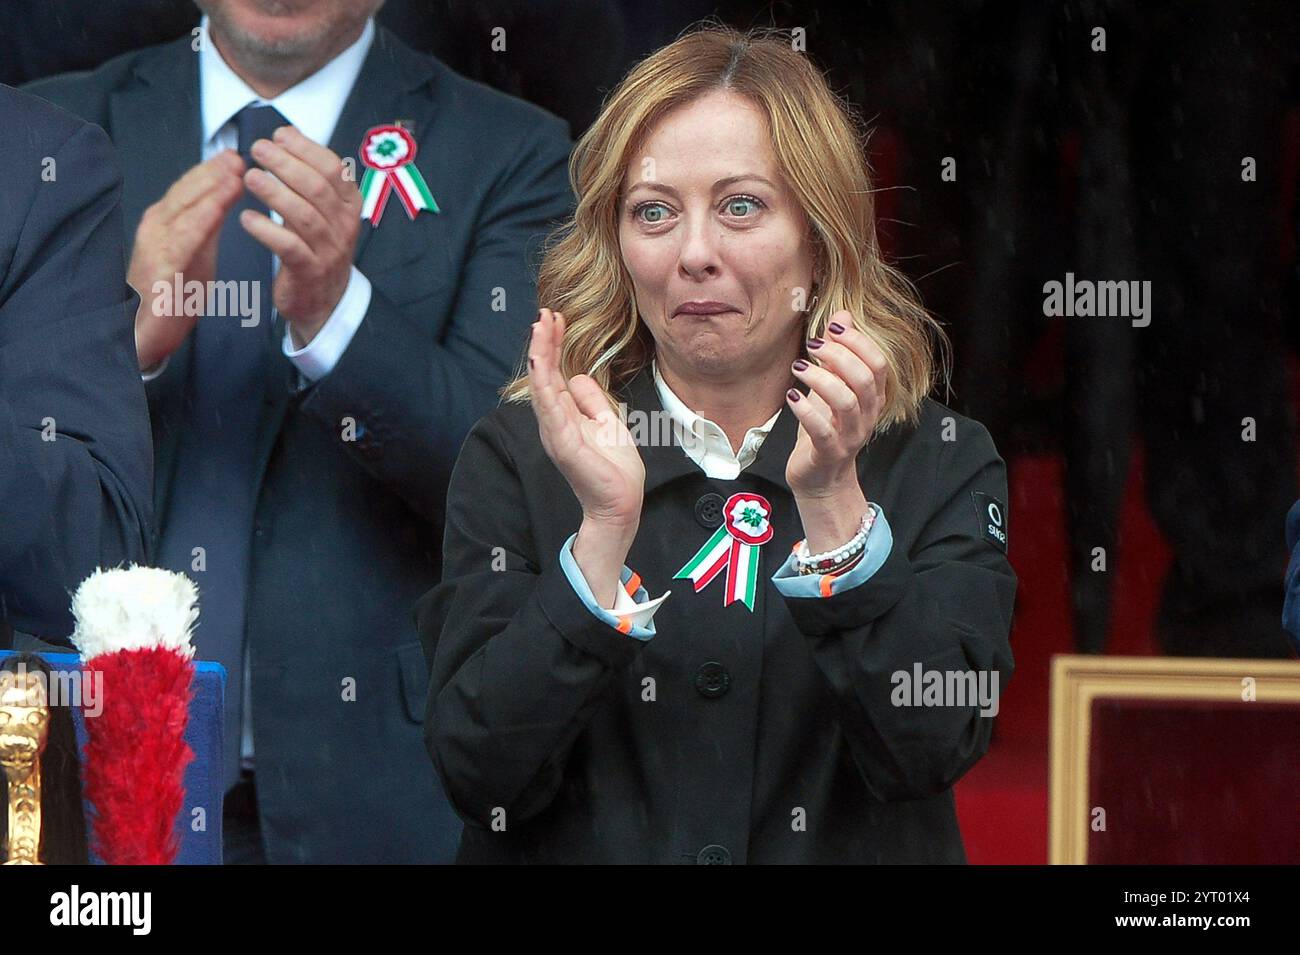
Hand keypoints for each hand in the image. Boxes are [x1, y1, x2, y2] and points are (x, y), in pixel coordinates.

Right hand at [128, 151, 244, 369]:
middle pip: (187, 191)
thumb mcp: (197, 252)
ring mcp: (155, 245)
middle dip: (213, 171)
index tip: (236, 155)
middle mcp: (157, 227)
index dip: (212, 170)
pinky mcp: (160, 268)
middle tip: (239, 155)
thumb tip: (226, 198)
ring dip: (210, 189)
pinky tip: (218, 208)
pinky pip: (184, 240)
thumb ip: (209, 226)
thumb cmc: (171, 293)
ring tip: (234, 173)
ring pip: (185, 209)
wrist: (143, 333)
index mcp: (167, 222)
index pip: (190, 188)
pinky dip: (201, 220)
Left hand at [240, 126, 361, 346]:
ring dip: (274, 193)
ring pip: (304, 215)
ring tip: (249, 178)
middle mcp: (344, 226)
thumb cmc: (317, 245)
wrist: (325, 299)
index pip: (334, 168)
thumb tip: (289, 133)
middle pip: (317, 188)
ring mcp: (329, 250)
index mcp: (349, 205)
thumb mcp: (324, 209)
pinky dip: (266, 231)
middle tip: (257, 149)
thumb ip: (310, 173)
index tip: (278, 136)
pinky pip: (289, 247)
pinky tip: (246, 219)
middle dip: (285, 164)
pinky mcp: (309, 272)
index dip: (305, 149)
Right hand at [529, 308, 645, 528]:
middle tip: (544, 313)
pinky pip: (550, 409)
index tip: (555, 318)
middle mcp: (554, 423)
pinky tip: (540, 361)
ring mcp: (557, 433)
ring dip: (540, 355)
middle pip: (544, 376)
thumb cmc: (614, 469)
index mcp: (564, 417)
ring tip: (539, 327)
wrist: (621, 504)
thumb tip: (578, 376)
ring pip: (543, 387)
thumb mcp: (606, 422)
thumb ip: (590, 400)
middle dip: (543, 343)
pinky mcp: (564, 444)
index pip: (554, 375)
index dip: (553, 346)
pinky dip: (543, 384)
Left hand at [784, 311, 888, 552]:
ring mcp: (851, 436)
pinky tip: (792, 396)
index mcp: (872, 397)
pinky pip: (823, 429)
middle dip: (839, 355)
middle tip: (812, 345)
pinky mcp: (830, 453)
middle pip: (864, 378)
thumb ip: (837, 355)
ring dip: (821, 379)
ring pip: (846, 402)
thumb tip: (842, 316)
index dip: (858, 342)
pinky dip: (807, 410)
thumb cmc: (825, 428)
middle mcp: (867, 415)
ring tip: (798, 367)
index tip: (833, 327)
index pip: (877, 363)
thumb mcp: (831, 387)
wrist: (820, 478)